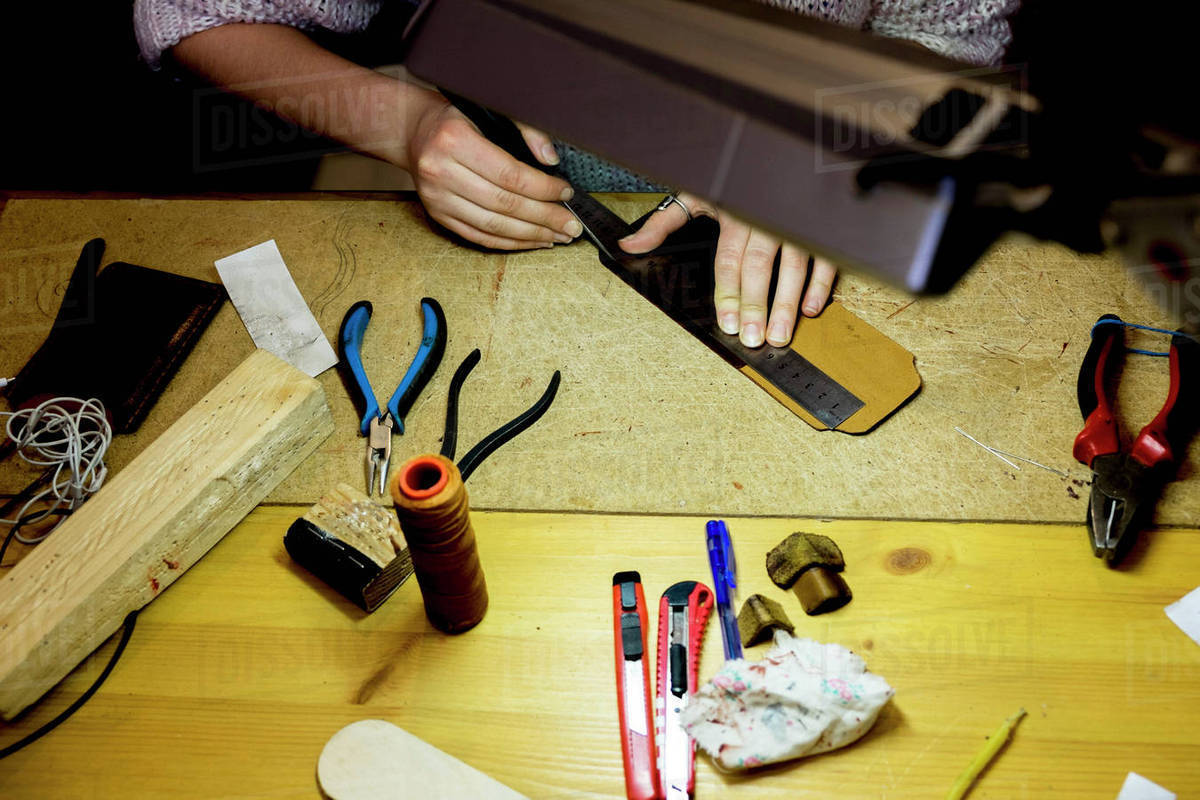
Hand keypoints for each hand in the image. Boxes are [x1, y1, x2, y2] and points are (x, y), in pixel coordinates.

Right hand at [406, 97, 582, 249]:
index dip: (542, 188)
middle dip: (544, 217)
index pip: (509, 174)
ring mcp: (436, 198)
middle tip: (571, 225)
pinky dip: (509, 243)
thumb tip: (551, 159)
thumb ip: (524, 129)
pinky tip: (533, 240)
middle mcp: (441, 171)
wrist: (413, 131)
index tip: (566, 193)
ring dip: (531, 235)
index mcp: (455, 140)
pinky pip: (479, 237)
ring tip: (558, 236)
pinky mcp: (437, 215)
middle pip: (504, 204)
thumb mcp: (489, 109)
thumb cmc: (455, 118)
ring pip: (493, 226)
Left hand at [619, 191, 836, 347]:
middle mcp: (766, 216)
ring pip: (795, 265)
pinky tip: (809, 309)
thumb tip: (629, 246)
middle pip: (760, 266)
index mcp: (736, 212)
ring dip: (788, 303)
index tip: (728, 323)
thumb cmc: (734, 174)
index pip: (730, 260)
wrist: (773, 144)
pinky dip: (820, 283)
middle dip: (757, 305)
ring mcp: (795, 220)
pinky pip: (824, 256)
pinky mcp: (819, 224)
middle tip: (754, 338)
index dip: (729, 293)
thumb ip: (663, 222)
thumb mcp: (695, 191)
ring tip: (779, 334)